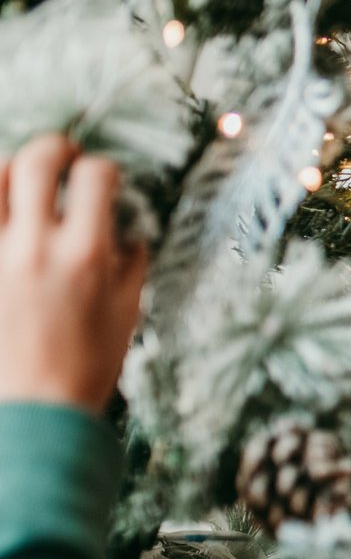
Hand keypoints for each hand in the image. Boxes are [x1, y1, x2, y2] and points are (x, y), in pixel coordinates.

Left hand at [0, 135, 147, 412]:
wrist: (35, 411)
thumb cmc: (85, 367)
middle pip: (35, 162)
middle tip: (62, 155)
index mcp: (84, 256)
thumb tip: (127, 231)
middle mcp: (34, 248)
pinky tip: (3, 216)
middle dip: (54, 147)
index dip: (104, 169)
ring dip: (7, 169)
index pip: (95, 177)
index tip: (104, 179)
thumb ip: (130, 263)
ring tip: (18, 178)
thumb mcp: (126, 312)